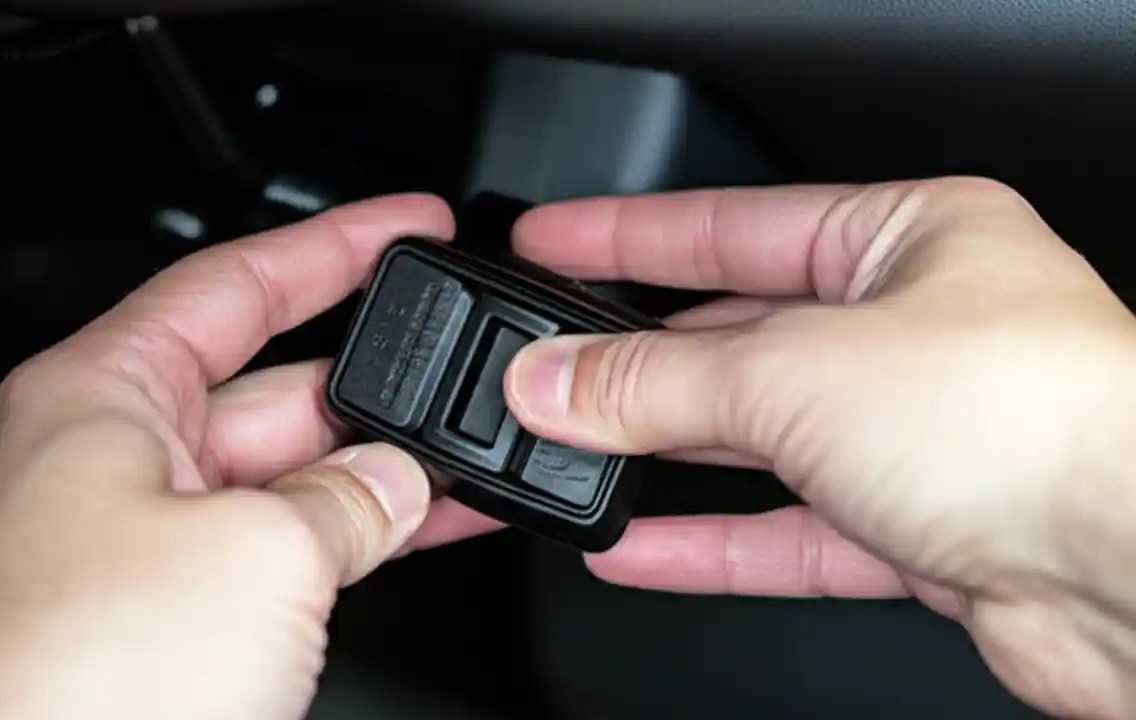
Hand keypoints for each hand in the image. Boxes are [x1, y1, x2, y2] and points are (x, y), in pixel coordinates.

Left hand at [0, 194, 498, 719]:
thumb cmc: (71, 689)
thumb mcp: (255, 553)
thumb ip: (344, 498)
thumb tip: (393, 485)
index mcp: (101, 397)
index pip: (234, 282)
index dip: (333, 245)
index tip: (406, 224)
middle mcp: (113, 464)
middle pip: (270, 385)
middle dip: (372, 382)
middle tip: (459, 375)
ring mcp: (143, 547)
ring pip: (286, 478)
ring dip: (376, 472)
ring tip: (466, 462)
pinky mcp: (170, 622)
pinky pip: (282, 551)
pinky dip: (353, 539)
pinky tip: (423, 531)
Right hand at [503, 178, 1135, 717]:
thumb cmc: (1042, 425)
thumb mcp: (800, 373)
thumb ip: (660, 380)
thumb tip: (559, 379)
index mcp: (912, 240)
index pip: (734, 224)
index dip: (630, 235)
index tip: (554, 243)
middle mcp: (919, 332)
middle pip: (740, 338)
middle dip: (636, 362)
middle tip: (545, 371)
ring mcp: (919, 436)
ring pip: (759, 443)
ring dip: (663, 458)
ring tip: (570, 457)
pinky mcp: (921, 532)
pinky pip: (788, 533)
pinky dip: (710, 544)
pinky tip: (638, 548)